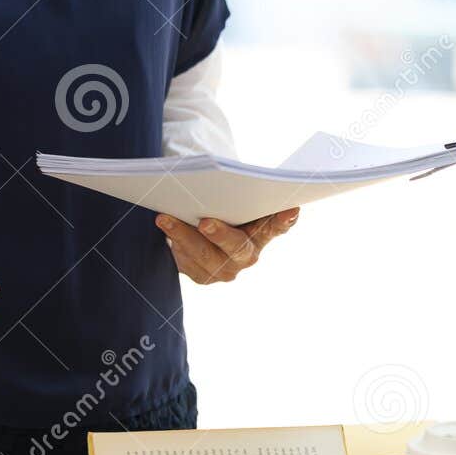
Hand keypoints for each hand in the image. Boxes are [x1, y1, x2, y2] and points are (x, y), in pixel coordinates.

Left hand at [157, 208, 297, 283]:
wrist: (199, 233)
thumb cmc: (221, 209)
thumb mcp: (232, 201)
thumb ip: (239, 194)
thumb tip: (227, 178)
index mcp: (263, 233)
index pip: (277, 226)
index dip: (284, 220)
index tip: (291, 208)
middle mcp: (248, 255)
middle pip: (238, 247)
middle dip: (221, 235)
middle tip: (206, 222)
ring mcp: (226, 270)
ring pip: (205, 256)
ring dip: (184, 236)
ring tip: (165, 218)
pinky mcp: (203, 276)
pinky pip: (187, 262)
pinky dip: (174, 242)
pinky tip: (163, 225)